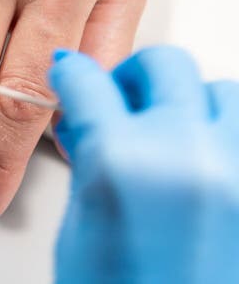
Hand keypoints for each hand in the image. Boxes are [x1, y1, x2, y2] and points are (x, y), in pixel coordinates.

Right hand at [50, 46, 238, 282]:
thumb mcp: (81, 227)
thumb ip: (90, 162)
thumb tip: (88, 124)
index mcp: (122, 163)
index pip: (88, 81)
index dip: (72, 74)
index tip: (71, 74)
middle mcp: (189, 156)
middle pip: (164, 65)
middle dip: (133, 77)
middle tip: (121, 99)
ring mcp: (238, 174)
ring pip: (222, 92)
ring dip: (191, 104)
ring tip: (173, 134)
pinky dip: (225, 138)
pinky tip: (203, 162)